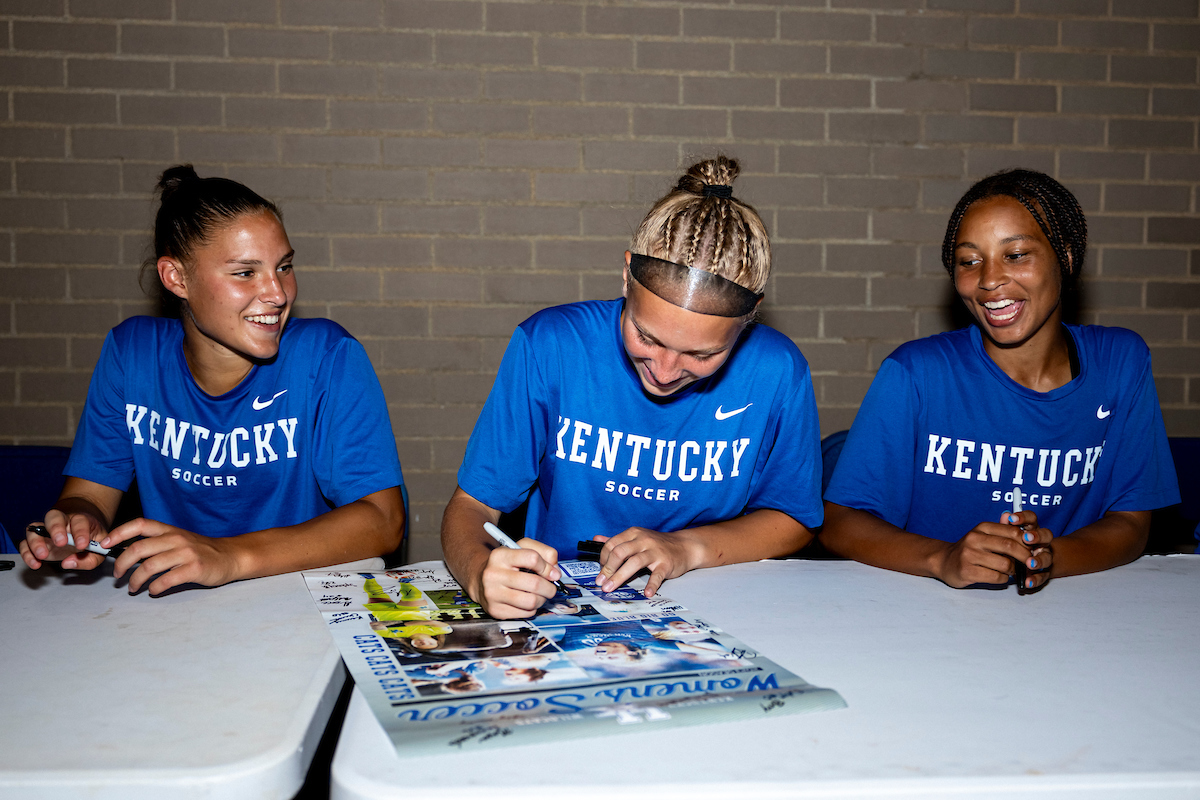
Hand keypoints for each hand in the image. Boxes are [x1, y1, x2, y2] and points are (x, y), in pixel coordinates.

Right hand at [19, 508, 107, 570]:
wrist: (83, 535)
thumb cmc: (91, 540)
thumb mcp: (99, 550)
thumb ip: (90, 559)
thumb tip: (69, 563)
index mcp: (80, 520)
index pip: (79, 521)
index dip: (80, 532)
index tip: (82, 545)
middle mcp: (62, 523)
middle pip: (54, 516)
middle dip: (55, 529)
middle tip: (60, 543)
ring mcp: (47, 531)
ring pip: (34, 528)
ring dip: (36, 542)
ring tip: (43, 555)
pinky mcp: (37, 542)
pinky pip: (25, 544)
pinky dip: (27, 553)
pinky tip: (35, 563)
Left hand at [103, 518, 243, 594]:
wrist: (230, 557)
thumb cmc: (201, 550)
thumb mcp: (179, 539)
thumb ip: (157, 543)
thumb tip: (128, 553)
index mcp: (170, 530)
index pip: (140, 524)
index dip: (119, 533)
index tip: (105, 544)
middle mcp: (176, 539)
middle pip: (139, 548)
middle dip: (122, 564)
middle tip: (117, 576)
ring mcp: (186, 553)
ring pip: (149, 567)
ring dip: (136, 580)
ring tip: (133, 588)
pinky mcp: (194, 569)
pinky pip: (166, 580)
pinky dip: (155, 588)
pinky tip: (153, 590)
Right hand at [475, 539, 560, 619]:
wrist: (481, 580)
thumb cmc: (507, 564)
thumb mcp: (523, 548)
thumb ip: (544, 553)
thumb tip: (555, 572)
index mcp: (501, 555)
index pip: (532, 558)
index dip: (547, 567)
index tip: (552, 572)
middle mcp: (493, 574)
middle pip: (535, 583)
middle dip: (549, 587)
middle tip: (550, 587)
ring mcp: (493, 594)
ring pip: (531, 601)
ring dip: (542, 599)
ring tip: (540, 595)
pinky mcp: (495, 610)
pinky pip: (525, 613)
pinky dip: (532, 608)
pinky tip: (527, 601)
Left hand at [595, 527, 697, 597]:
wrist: (684, 546)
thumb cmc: (657, 544)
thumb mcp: (637, 537)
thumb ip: (617, 540)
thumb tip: (597, 539)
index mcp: (634, 533)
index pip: (612, 544)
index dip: (603, 558)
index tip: (601, 570)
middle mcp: (643, 540)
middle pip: (620, 552)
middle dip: (608, 569)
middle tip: (601, 583)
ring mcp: (655, 552)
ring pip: (634, 562)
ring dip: (619, 577)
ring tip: (610, 588)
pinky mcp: (666, 564)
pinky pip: (657, 575)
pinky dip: (651, 584)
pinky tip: (646, 593)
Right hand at [933, 510, 1052, 588]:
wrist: (944, 561)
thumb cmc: (969, 549)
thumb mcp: (983, 534)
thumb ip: (1000, 528)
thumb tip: (1012, 516)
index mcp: (982, 527)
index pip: (1012, 531)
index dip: (1027, 541)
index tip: (1033, 549)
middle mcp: (975, 538)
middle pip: (1010, 546)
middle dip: (1025, 557)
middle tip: (1030, 563)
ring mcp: (969, 555)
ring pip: (1005, 564)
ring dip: (1013, 570)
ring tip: (1011, 570)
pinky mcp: (967, 571)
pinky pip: (996, 577)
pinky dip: (1004, 579)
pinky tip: (1000, 576)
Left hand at [1004, 509, 1054, 591]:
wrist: (1027, 565)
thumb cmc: (1014, 547)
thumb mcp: (1008, 537)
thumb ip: (1007, 527)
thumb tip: (1005, 515)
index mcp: (1032, 530)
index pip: (1032, 519)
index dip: (1024, 517)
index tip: (1012, 518)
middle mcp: (1041, 542)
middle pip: (1046, 536)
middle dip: (1037, 536)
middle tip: (1027, 538)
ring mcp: (1044, 557)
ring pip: (1047, 557)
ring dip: (1039, 560)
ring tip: (1030, 564)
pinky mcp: (1043, 573)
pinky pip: (1042, 576)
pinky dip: (1035, 579)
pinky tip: (1028, 581)